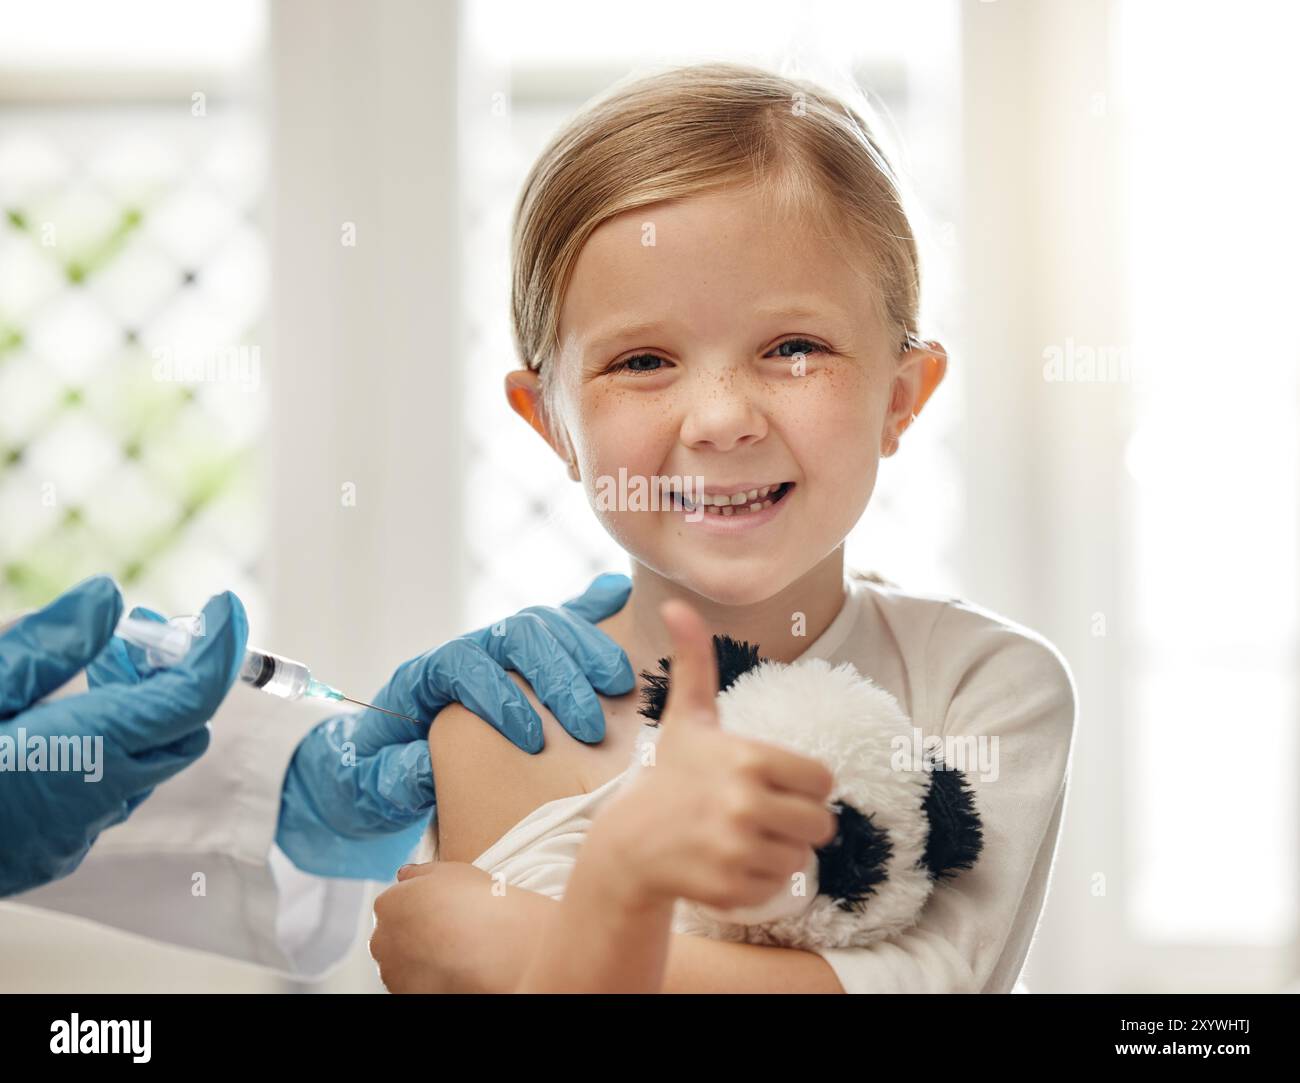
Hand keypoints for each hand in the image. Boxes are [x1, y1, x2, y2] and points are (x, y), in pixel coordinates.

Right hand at [0, 576, 246, 896]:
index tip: (227, 605)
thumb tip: (108, 596)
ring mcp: (78, 833)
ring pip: (147, 763)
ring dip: (141, 708)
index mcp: (83, 752)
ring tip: (103, 661)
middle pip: (180, 732)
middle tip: (147, 630)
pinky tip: (67, 716)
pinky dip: (111, 746)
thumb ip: (46, 646)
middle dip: (178, 675)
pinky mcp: (56, 851)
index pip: (190, 698)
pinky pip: (110, 792)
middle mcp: (97, 799)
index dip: (219, 649)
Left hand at [275, 573, 635, 879]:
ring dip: (586, 649)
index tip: (531, 737)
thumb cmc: (375, 774)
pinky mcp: (526, 658)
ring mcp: (498, 649)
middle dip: (557, 673)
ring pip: (545, 624)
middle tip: (589, 725)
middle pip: (515, 633)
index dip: (499, 693)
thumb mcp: (368, 784)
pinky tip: (620, 597)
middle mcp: (466, 651)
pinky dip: (592, 608)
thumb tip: (422, 768)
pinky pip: (561, 621)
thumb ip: (390, 777)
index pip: (463, 662)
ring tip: (620, 686)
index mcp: (424, 676)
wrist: (380, 762)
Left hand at [369, 860, 542, 992]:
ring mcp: (392, 971)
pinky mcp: (405, 994)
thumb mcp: (449, 871)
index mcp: (388, 904)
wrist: (495, 948)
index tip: (439, 911)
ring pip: (400, 963)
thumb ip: (420, 872)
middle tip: (446, 933)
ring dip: (418, 958)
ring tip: (453, 953)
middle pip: (392, 935)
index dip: (419, 907)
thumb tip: (405, 875)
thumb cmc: (476, 905)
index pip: (393, 905)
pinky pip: (413, 984)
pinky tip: (452, 969)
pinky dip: (427, 979)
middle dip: (412, 934)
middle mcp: (382, 939)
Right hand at [586, 599, 836, 913]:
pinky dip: (760, 881)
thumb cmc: (670, 775)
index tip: (770, 783)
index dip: (801, 784)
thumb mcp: (688, 718)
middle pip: (822, 824)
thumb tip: (675, 603)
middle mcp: (746, 805)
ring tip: (740, 838)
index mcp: (749, 759)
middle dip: (796, 821)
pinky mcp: (732, 889)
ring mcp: (737, 851)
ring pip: (802, 859)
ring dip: (778, 851)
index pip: (823, 781)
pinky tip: (728, 863)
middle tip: (758, 815)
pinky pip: (778, 888)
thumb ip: (694, 661)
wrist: (629, 844)